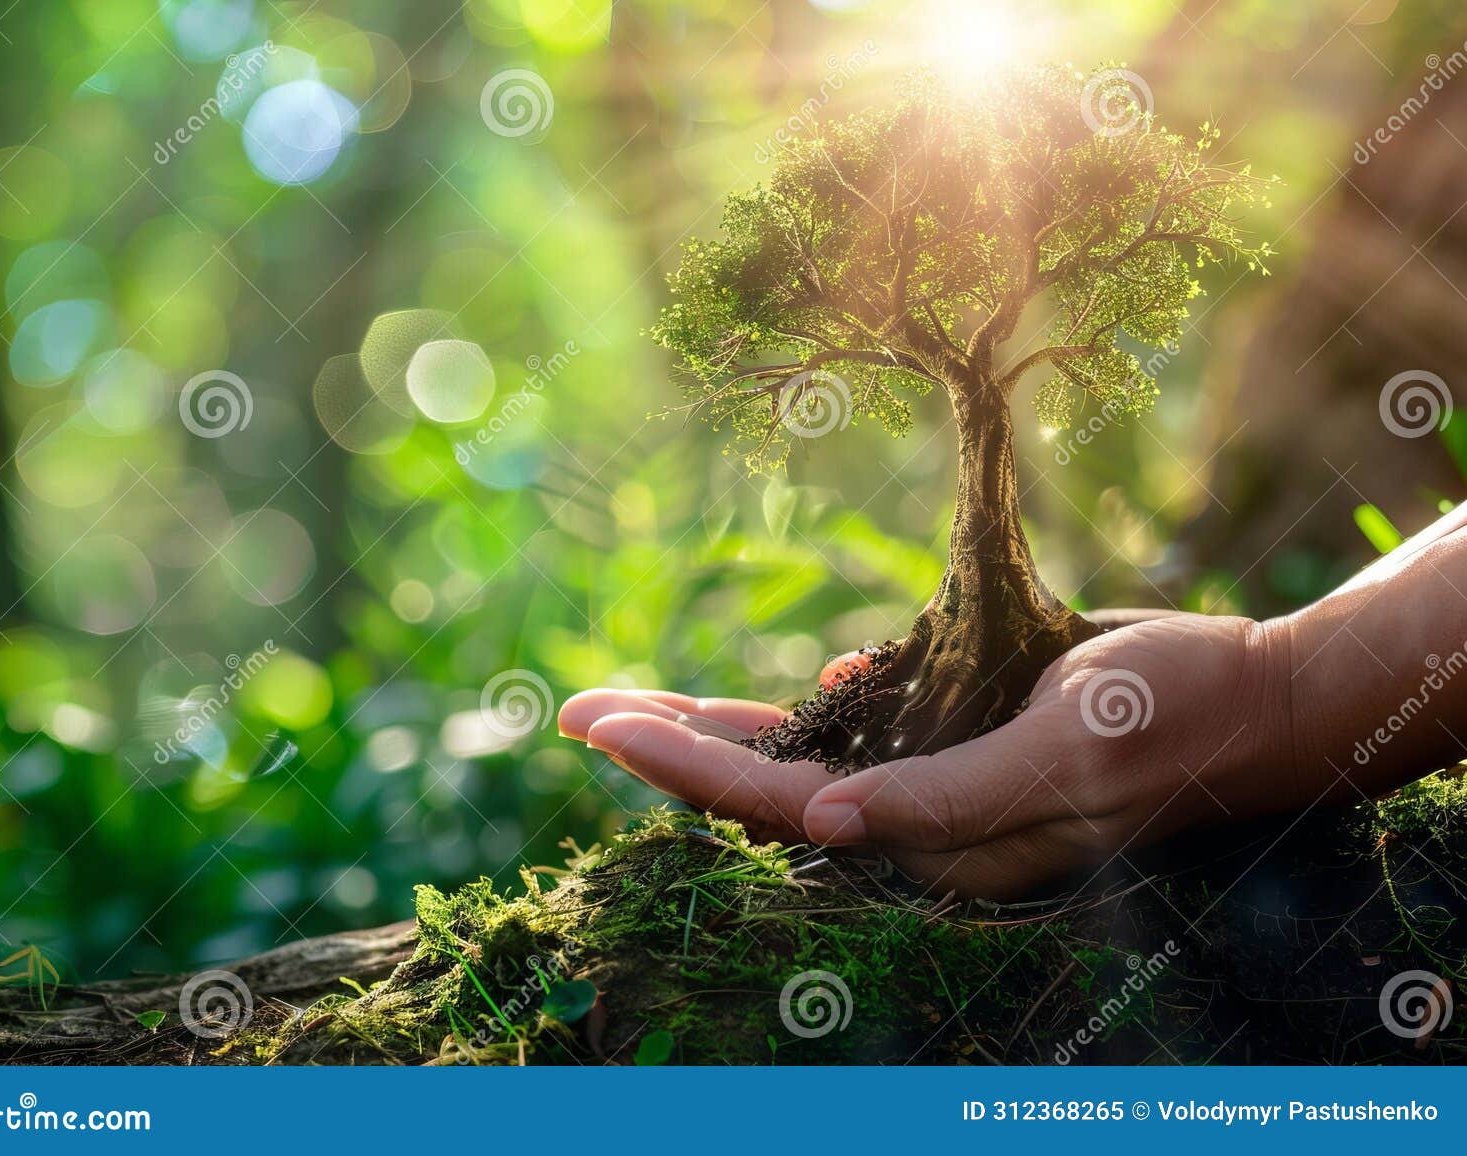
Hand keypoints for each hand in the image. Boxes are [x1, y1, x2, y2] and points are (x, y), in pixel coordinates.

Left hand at [558, 610, 1295, 898]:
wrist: (1248, 697)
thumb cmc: (1167, 724)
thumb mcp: (1065, 756)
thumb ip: (949, 803)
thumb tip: (828, 824)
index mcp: (936, 839)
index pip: (779, 809)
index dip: (684, 770)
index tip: (601, 727)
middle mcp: (919, 818)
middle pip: (761, 789)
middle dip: (665, 751)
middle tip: (571, 708)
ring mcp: (933, 779)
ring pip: (793, 758)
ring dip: (708, 729)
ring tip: (623, 702)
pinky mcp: (954, 737)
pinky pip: (855, 728)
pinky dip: (802, 709)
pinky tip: (767, 696)